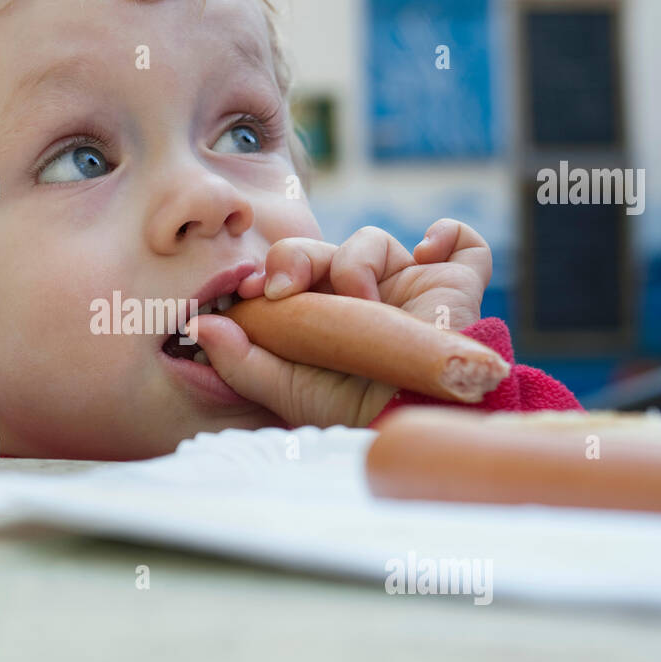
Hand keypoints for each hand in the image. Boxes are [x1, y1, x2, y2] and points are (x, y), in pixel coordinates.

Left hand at [191, 219, 491, 426]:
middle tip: (284, 287)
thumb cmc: (352, 416)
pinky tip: (426, 250)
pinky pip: (461, 242)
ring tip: (363, 301)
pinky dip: (446, 233)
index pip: (290, 273)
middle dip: (294, 257)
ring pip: (374, 239)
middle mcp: (364, 297)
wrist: (414, 428)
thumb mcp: (288, 392)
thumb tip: (199, 327)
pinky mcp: (457, 286)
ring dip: (357, 260)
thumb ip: (241, 361)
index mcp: (324, 317)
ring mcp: (410, 288)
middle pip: (323, 249)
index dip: (269, 270)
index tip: (248, 290)